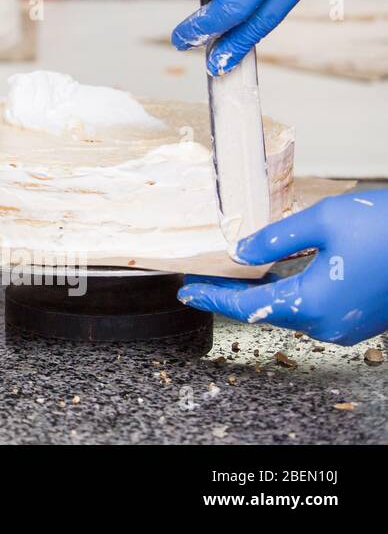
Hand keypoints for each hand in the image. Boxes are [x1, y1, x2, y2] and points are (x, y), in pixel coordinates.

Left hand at [179, 190, 387, 345]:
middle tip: (203, 279)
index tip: (188, 291)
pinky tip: (273, 276)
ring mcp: (346, 326)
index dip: (214, 297)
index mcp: (314, 304)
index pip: (248, 306)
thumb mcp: (324, 220)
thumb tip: (242, 251)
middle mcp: (328, 324)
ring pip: (291, 311)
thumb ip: (276, 238)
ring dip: (260, 294)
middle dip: (233, 294)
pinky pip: (313, 309)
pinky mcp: (359, 319)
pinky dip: (288, 294)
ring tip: (230, 276)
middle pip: (266, 311)